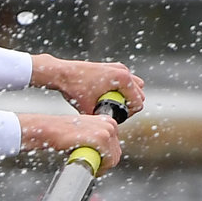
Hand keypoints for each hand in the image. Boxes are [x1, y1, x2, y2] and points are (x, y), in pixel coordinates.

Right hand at [18, 111, 123, 170]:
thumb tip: (102, 153)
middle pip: (116, 153)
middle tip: (91, 167)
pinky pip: (108, 160)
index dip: (106, 158)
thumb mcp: (84, 131)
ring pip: (113, 158)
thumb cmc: (63, 132)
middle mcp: (110, 124)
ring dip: (101, 166)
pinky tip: (89, 164)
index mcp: (107, 121)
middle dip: (104, 163)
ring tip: (88, 166)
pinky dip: (100, 167)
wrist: (50, 129)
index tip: (96, 162)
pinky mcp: (101, 138)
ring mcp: (106, 131)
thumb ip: (96, 138)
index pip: (115, 147)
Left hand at [28, 54, 143, 115]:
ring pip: (135, 87)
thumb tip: (107, 134)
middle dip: (129, 106)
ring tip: (112, 104)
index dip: (129, 114)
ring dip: (127, 97)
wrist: (62, 73)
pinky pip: (126, 81)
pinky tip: (108, 95)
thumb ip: (101, 120)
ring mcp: (119, 67)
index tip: (116, 117)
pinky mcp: (113, 66)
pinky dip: (122, 89)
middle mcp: (123, 71)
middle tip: (114, 112)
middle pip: (139, 95)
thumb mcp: (88, 110)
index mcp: (122, 79)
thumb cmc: (74, 89)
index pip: (138, 103)